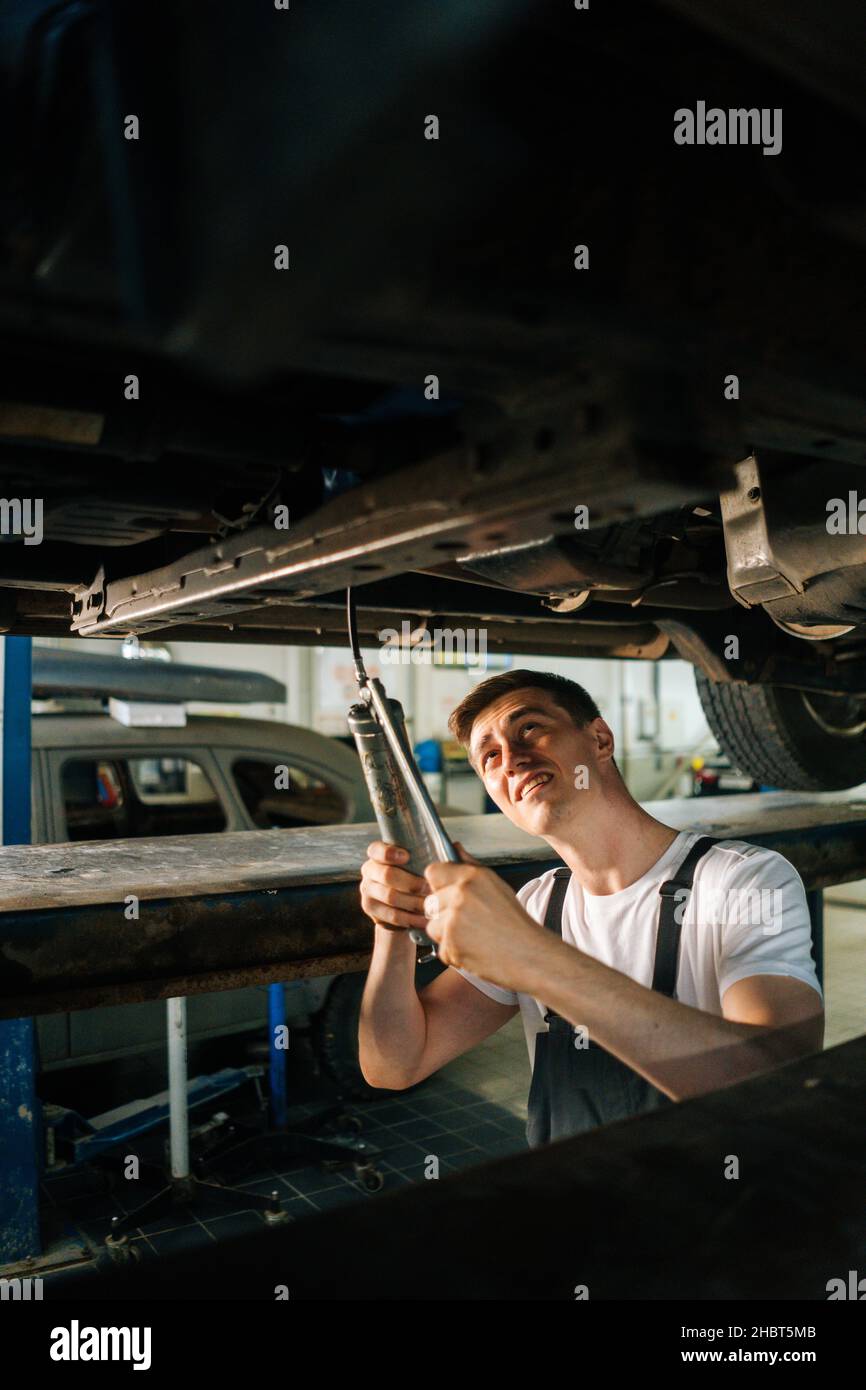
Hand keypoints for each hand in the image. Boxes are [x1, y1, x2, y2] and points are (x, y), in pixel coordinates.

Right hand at [359, 840, 428, 931]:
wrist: (400, 908)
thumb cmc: (413, 879)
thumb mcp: (421, 865)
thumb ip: (435, 854)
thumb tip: (455, 846)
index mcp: (378, 854)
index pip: (376, 849)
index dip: (389, 853)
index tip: (407, 857)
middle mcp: (369, 870)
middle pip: (387, 875)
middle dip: (411, 883)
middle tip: (429, 888)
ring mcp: (367, 890)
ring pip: (390, 896)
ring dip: (413, 902)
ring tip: (431, 905)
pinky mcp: (370, 908)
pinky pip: (392, 915)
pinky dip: (411, 918)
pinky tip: (424, 919)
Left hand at [422, 844, 541, 988]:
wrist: (530, 955)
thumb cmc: (515, 923)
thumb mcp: (496, 886)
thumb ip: (470, 866)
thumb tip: (455, 848)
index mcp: (473, 876)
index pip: (433, 871)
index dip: (438, 885)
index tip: (447, 893)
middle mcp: (461, 894)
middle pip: (430, 902)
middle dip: (443, 913)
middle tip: (469, 922)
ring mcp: (454, 920)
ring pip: (432, 926)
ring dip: (447, 935)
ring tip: (473, 937)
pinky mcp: (451, 944)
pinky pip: (441, 949)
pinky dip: (454, 954)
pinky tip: (474, 950)